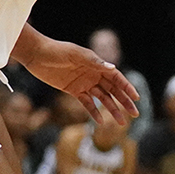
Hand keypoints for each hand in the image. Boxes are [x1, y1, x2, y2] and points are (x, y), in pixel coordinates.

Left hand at [18, 39, 139, 123]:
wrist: (37, 55)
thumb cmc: (58, 50)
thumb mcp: (77, 54)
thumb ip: (94, 62)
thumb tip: (112, 68)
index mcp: (97, 64)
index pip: (117, 78)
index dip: (127, 88)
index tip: (136, 98)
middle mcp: (93, 74)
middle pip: (113, 90)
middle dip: (124, 102)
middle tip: (134, 114)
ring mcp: (84, 83)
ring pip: (103, 99)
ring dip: (112, 110)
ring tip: (121, 123)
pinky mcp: (73, 90)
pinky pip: (87, 103)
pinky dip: (93, 112)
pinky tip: (101, 122)